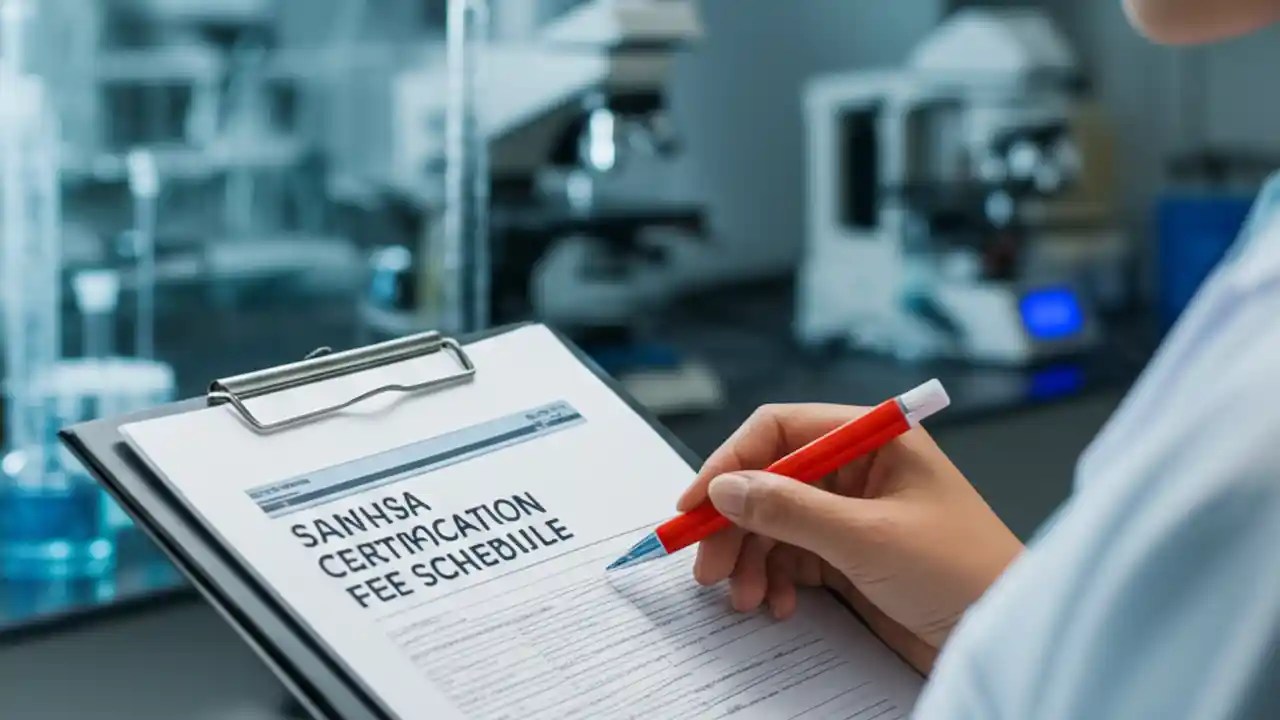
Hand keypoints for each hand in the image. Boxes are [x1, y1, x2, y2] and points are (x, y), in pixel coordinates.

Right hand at [678, 403, 1022, 672]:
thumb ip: (791, 509)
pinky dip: (775, 579)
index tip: (695, 504)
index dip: (730, 462)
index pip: (781, 429)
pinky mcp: (852, 555)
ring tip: (743, 598)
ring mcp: (854, 513)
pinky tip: (775, 604)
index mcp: (874, 438)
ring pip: (776, 522)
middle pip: (770, 479)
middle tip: (708, 566)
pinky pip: (793, 557)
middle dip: (735, 524)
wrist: (1006, 640)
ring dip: (751, 559)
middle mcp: (860, 469)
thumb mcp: (867, 537)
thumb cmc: (964, 574)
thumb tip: (726, 488)